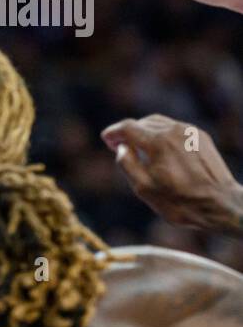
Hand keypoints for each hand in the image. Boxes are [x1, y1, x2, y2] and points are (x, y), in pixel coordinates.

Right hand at [102, 114, 242, 234]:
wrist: (220, 204)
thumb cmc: (180, 201)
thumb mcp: (144, 188)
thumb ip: (127, 164)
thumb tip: (121, 148)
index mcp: (157, 142)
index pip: (128, 127)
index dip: (113, 132)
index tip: (106, 138)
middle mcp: (174, 131)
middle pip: (142, 122)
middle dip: (128, 131)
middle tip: (118, 144)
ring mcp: (189, 132)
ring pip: (159, 123)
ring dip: (144, 131)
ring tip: (137, 145)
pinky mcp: (200, 137)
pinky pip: (174, 129)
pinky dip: (161, 134)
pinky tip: (158, 148)